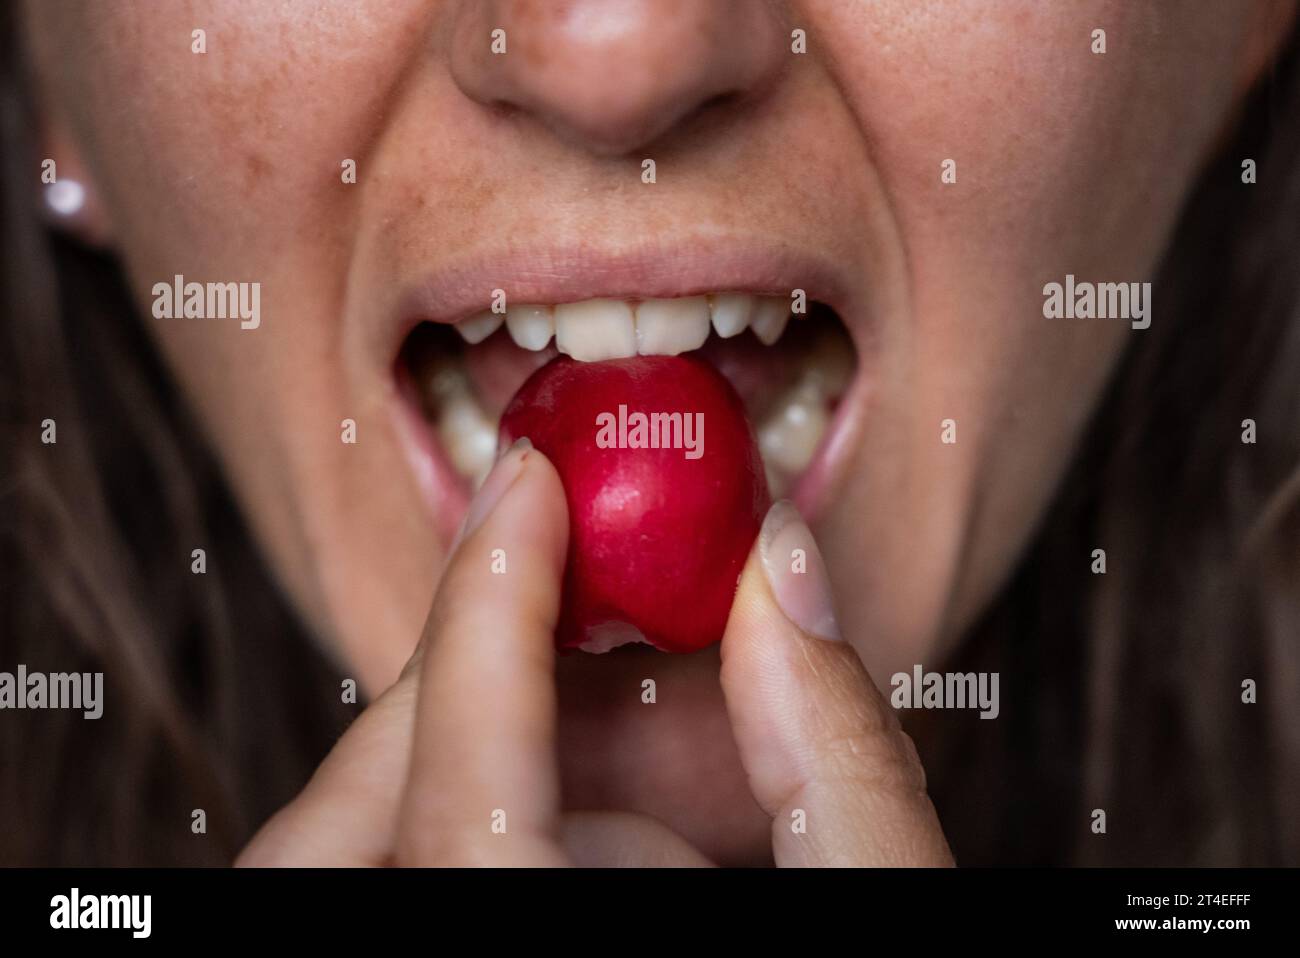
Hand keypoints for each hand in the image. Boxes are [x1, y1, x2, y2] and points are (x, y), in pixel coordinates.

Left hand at [236, 440, 951, 866]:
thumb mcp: (874, 910)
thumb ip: (838, 749)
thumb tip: (780, 569)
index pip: (468, 792)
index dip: (488, 609)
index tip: (527, 487)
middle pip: (365, 825)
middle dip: (460, 682)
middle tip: (559, 593)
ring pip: (365, 852)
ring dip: (471, 755)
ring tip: (604, 738)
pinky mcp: (448, 956)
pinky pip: (407, 880)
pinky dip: (480, 819)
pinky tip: (594, 821)